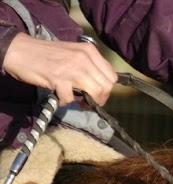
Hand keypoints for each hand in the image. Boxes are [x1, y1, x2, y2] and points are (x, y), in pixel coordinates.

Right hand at [1, 33, 116, 105]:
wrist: (19, 50)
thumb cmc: (46, 54)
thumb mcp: (73, 53)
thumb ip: (89, 66)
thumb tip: (101, 86)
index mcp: (89, 51)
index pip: (111, 76)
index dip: (107, 90)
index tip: (98, 94)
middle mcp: (84, 58)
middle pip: (106, 87)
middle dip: (100, 99)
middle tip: (89, 102)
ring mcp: (72, 68)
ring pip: (95, 93)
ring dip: (87, 102)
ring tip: (78, 102)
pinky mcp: (59, 78)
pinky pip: (70, 98)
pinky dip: (65, 101)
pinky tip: (59, 97)